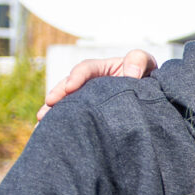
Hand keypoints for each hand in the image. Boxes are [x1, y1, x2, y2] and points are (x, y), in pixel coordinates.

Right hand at [36, 50, 158, 119]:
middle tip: (47, 107)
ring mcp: (87, 99)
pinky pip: (74, 117)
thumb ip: (139, 61)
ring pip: (67, 103)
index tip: (70, 87)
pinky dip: (62, 123)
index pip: (85, 68)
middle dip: (57, 95)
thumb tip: (131, 75)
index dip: (77, 76)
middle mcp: (90, 83)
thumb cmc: (147, 74)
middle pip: (68, 87)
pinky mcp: (89, 114)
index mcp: (102, 68)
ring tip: (41, 122)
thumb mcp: (146, 61)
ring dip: (53, 111)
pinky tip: (51, 134)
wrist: (152, 95)